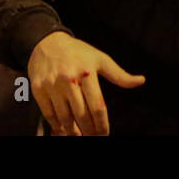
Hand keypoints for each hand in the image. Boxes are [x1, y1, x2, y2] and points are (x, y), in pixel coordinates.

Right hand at [27, 32, 144, 135]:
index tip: (104, 134)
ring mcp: (52, 85)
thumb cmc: (77, 52)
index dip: (102, 125)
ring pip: (64, 117)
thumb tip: (140, 81)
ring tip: (79, 136)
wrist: (46, 41)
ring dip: (73, 131)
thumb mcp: (100, 59)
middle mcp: (69, 79)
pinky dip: (56, 125)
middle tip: (93, 137)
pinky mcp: (39, 88)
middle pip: (81, 115)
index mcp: (87, 72)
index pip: (97, 106)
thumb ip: (119, 74)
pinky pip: (49, 113)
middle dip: (89, 131)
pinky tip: (63, 128)